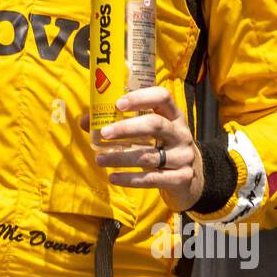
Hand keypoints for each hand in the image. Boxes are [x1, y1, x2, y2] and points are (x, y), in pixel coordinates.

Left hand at [78, 86, 204, 211]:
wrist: (190, 178)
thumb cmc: (161, 147)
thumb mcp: (149, 132)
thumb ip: (121, 123)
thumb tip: (86, 121)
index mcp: (173, 115)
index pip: (162, 97)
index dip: (141, 97)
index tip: (118, 103)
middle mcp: (180, 133)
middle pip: (155, 125)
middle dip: (127, 128)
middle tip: (104, 133)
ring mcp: (183, 156)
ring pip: (149, 156)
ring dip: (121, 158)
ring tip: (100, 159)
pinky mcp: (182, 178)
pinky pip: (152, 179)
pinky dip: (130, 179)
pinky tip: (113, 178)